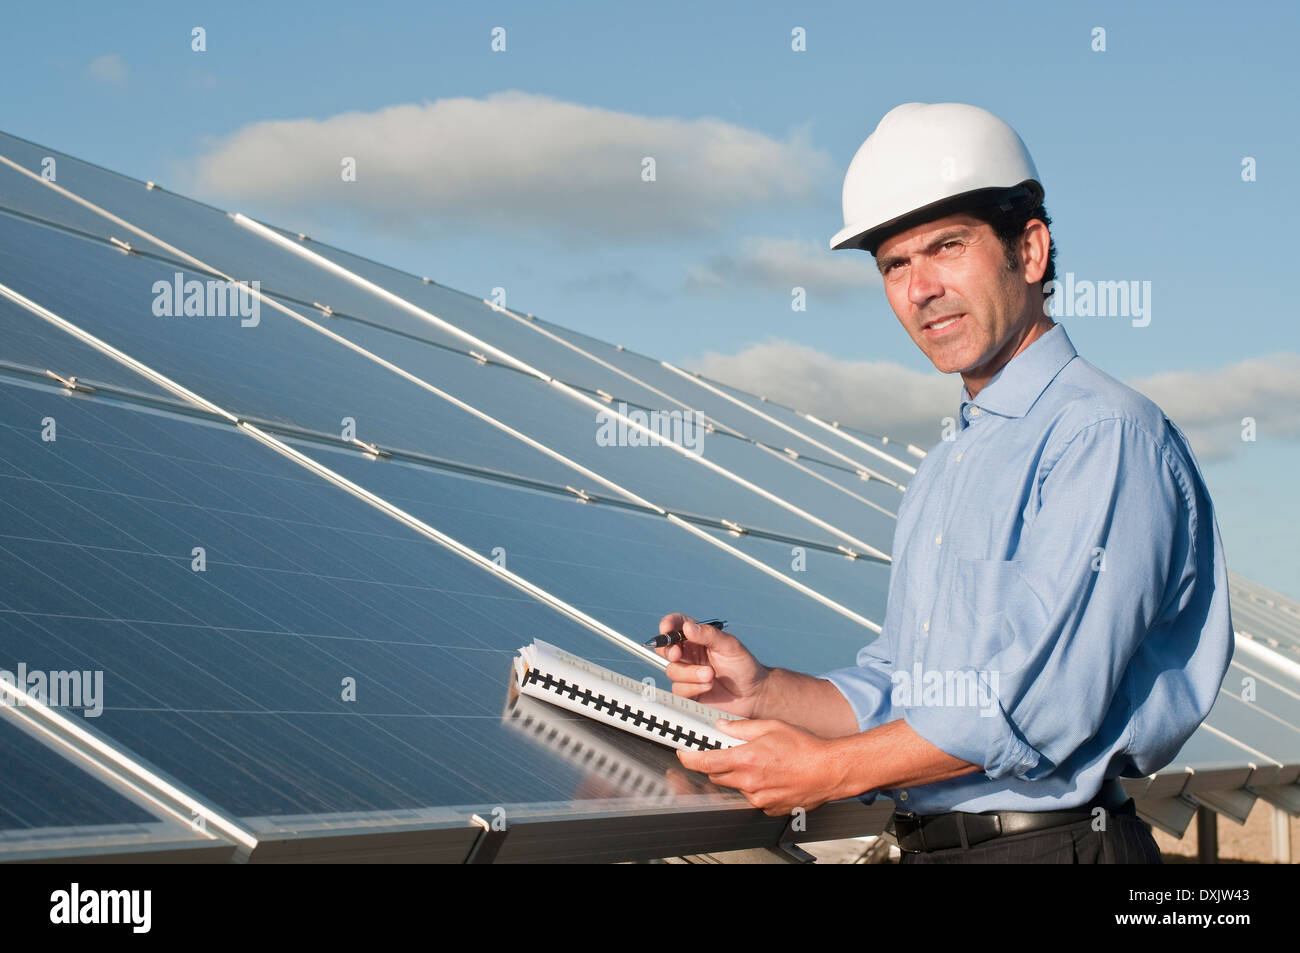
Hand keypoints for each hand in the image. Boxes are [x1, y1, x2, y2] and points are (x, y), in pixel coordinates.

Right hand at [655, 614, 769, 717]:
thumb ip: (709, 635)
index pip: (677, 626)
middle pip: (666, 649)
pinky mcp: (689, 692)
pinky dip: (693, 687)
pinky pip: (679, 689)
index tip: (666, 629)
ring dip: (690, 673)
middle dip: (669, 650)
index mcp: (698, 638)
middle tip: (677, 654)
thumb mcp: (730, 645)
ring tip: (710, 675)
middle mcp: (690, 655)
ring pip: (672, 671)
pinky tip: (709, 686)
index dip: (668, 625)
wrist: (753, 695)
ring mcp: (688, 674)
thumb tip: (688, 627)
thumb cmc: (744, 666)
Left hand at [676, 718, 851, 815]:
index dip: (689, 758)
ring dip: (739, 775)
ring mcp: (759, 798)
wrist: (829, 771)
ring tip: (761, 761)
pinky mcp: (769, 808)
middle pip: (717, 776)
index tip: (683, 754)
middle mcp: (749, 783)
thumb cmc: (805, 747)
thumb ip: (742, 727)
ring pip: (736, 787)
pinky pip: (753, 797)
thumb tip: (722, 726)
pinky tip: (772, 775)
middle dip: (716, 764)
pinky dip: (756, 786)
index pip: (706, 762)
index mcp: (746, 760)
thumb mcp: (771, 726)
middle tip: (726, 751)